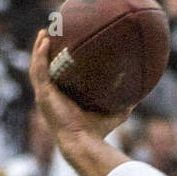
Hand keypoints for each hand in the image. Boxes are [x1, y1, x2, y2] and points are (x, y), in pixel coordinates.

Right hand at [29, 30, 134, 145]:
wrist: (84, 143)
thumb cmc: (97, 133)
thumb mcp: (114, 114)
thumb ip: (124, 105)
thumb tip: (139, 97)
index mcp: (62, 100)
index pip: (56, 77)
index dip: (56, 63)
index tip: (62, 46)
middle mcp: (51, 97)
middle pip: (43, 69)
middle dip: (44, 51)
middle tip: (49, 33)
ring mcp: (45, 96)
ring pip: (36, 67)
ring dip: (38, 49)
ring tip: (44, 32)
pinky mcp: (43, 95)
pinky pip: (38, 70)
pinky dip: (39, 55)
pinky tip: (44, 41)